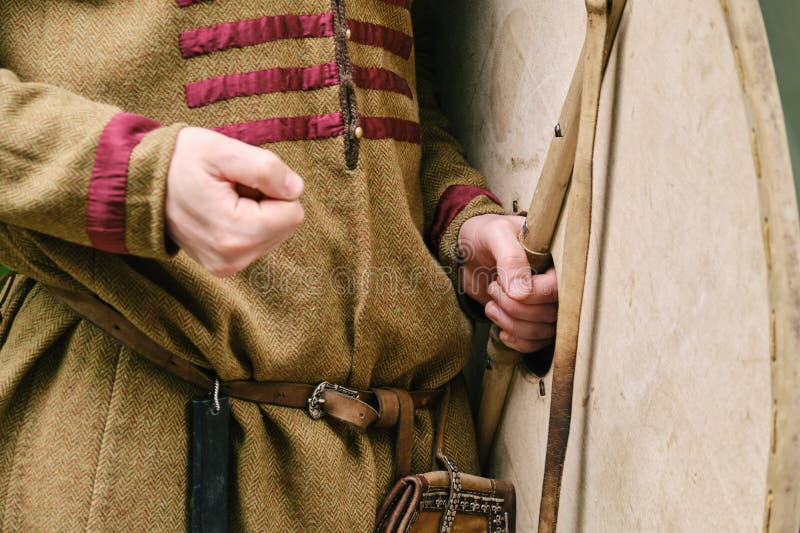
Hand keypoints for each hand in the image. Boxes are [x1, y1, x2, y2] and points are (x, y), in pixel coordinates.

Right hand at [165, 127, 304, 276]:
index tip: (240, 180)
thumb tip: (296, 189)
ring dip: (256, 211)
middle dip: (265, 201)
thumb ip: (265, 168)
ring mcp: (227, 266)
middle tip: (230, 188)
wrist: (140, 182)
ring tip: (222, 198)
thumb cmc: (179, 161)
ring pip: (274, 233)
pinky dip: (246, 223)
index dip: (274, 187)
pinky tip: (219, 211)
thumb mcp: (222, 150)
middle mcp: (233, 259)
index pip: (293, 211)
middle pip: (286, 224)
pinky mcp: (224, 266)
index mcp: (235, 233)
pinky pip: (258, 241)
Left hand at [458, 214, 557, 352]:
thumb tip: (522, 293)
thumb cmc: (485, 234)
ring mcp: (544, 304)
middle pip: (550, 314)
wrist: (468, 250)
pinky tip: (501, 329)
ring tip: (492, 304)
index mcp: (555, 259)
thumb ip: (510, 258)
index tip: (502, 283)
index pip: (558, 289)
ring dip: (512, 324)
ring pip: (543, 332)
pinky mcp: (531, 320)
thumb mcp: (495, 234)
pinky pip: (536, 343)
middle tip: (493, 288)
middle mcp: (554, 283)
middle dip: (514, 308)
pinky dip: (517, 341)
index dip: (532, 295)